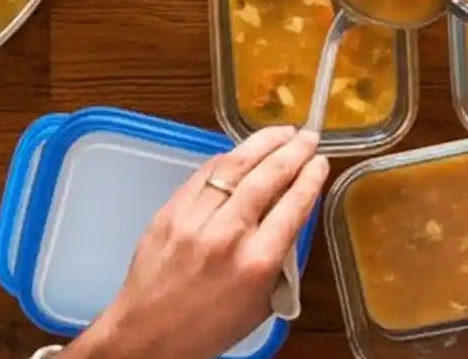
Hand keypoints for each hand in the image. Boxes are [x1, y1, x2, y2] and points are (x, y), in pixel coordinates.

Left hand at [63, 126, 329, 358]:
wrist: (146, 334)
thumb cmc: (208, 328)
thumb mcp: (259, 304)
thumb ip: (278, 260)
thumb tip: (290, 218)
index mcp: (256, 263)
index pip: (292, 207)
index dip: (310, 179)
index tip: (321, 162)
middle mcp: (227, 235)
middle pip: (267, 178)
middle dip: (292, 152)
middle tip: (309, 137)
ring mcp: (194, 219)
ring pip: (233, 167)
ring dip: (261, 144)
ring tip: (282, 132)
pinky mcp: (169, 211)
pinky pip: (203, 174)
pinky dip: (226, 158)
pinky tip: (242, 151)